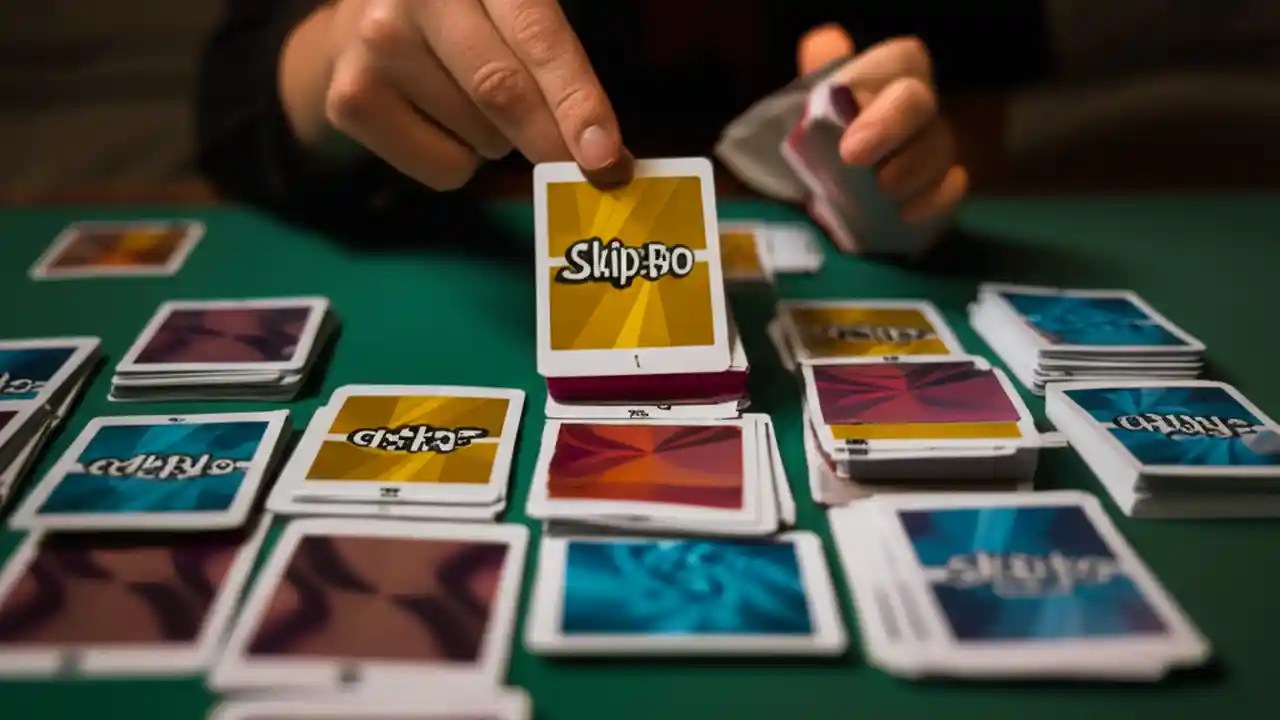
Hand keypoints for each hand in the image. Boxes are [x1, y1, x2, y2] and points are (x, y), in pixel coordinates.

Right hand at [280, 0, 632, 189]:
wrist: (355, 24)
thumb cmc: (463, 21)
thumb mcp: (512, 13)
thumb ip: (558, 65)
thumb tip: (605, 155)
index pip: (537, 36)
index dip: (577, 99)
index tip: (607, 155)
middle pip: (502, 90)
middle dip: (552, 140)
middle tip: (587, 171)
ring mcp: (376, 45)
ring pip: (481, 137)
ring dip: (501, 141)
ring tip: (468, 100)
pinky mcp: (352, 100)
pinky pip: (445, 169)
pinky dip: (461, 163)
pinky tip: (436, 121)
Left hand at [798, 25, 966, 235]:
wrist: (814, 196)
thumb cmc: (809, 143)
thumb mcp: (801, 111)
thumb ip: (816, 85)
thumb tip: (824, 43)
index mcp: (881, 75)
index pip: (900, 59)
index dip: (877, 80)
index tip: (842, 117)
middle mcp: (913, 104)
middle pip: (919, 102)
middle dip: (889, 125)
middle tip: (853, 156)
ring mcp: (930, 145)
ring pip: (939, 146)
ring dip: (911, 169)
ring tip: (880, 190)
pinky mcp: (938, 186)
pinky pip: (952, 186)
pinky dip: (934, 199)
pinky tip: (905, 213)